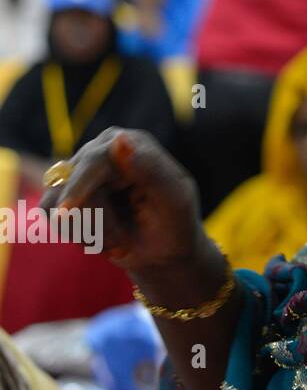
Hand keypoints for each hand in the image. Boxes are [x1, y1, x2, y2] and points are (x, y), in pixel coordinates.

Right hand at [38, 127, 203, 274]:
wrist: (163, 250)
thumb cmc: (174, 223)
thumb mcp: (173, 199)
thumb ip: (150, 169)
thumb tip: (120, 138)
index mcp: (134, 143)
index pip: (95, 159)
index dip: (79, 186)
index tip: (66, 211)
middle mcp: (102, 149)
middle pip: (73, 187)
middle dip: (98, 225)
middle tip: (122, 247)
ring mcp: (80, 169)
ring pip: (57, 203)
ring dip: (87, 233)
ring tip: (117, 243)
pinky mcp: (64, 190)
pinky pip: (49, 213)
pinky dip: (75, 235)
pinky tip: (98, 240)